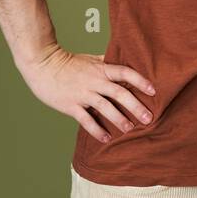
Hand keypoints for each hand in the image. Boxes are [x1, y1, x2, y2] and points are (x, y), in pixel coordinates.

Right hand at [18, 41, 156, 143]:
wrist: (43, 65)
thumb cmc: (68, 62)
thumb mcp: (90, 59)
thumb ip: (106, 63)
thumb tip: (124, 61)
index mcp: (101, 69)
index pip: (125, 72)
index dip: (140, 81)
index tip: (153, 91)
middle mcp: (94, 81)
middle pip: (119, 93)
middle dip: (135, 106)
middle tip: (148, 118)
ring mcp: (83, 94)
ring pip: (105, 107)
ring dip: (119, 119)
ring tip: (130, 129)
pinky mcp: (70, 105)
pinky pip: (86, 120)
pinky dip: (96, 130)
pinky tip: (106, 138)